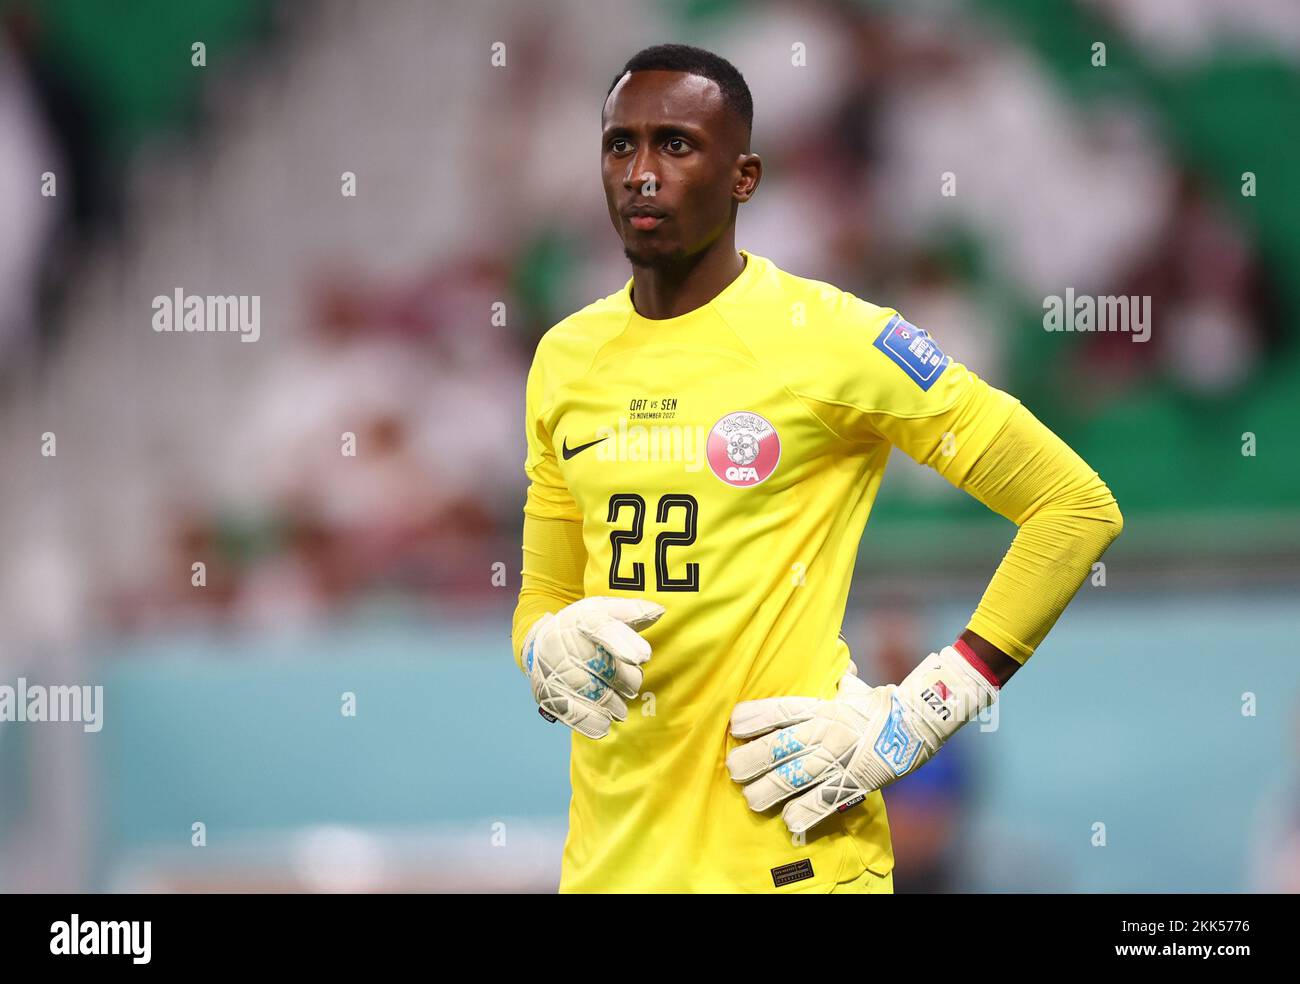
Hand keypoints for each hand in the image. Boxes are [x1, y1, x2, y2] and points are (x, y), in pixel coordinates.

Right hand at [521, 596, 664, 738]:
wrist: (541, 643)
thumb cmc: (582, 627)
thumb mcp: (604, 610)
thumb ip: (633, 612)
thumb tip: (660, 611)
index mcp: (583, 619)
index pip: (603, 629)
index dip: (624, 642)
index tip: (644, 656)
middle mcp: (563, 643)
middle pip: (602, 666)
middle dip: (625, 680)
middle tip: (632, 685)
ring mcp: (553, 669)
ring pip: (590, 692)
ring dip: (612, 703)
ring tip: (620, 707)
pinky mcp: (547, 693)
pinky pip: (573, 712)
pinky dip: (593, 721)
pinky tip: (605, 721)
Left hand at [726, 646, 996, 833]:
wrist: (920, 724)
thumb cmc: (880, 704)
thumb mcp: (851, 687)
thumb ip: (830, 677)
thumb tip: (827, 654)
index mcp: (822, 708)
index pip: (780, 711)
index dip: (754, 718)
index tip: (734, 725)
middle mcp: (826, 734)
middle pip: (779, 748)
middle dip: (751, 760)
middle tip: (733, 768)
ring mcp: (838, 761)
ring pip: (794, 778)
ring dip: (768, 790)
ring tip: (751, 799)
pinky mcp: (853, 784)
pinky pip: (824, 802)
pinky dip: (804, 813)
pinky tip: (787, 820)